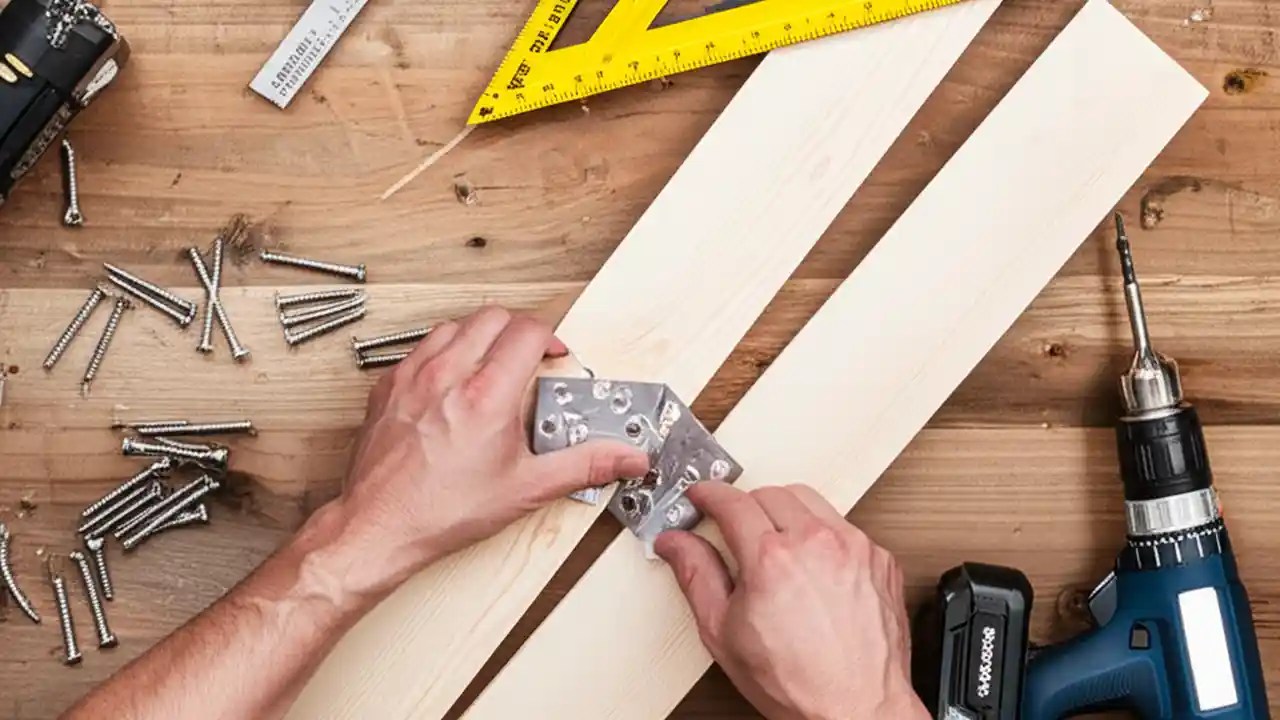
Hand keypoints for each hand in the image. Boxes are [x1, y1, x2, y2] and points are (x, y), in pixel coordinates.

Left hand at [332, 306, 649, 593]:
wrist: (378, 526)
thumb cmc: (440, 511)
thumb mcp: (526, 489)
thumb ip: (582, 466)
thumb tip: (623, 458)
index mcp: (486, 396)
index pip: (527, 331)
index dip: (550, 337)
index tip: (555, 355)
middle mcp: (446, 376)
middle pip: (492, 316)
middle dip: (518, 330)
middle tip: (529, 355)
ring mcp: (412, 377)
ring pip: (454, 325)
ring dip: (480, 335)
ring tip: (493, 364)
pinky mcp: (388, 387)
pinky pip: (421, 348)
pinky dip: (444, 353)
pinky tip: (452, 381)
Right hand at [654, 483, 925, 719]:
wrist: (856, 710)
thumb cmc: (796, 684)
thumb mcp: (723, 634)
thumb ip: (696, 576)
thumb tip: (676, 544)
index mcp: (771, 559)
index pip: (732, 501)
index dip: (709, 494)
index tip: (701, 496)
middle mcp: (816, 544)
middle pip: (771, 492)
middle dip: (747, 504)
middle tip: (734, 526)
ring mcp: (853, 548)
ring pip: (811, 501)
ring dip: (786, 512)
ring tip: (775, 544)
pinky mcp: (880, 559)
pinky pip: (844, 527)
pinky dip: (823, 535)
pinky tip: (812, 565)